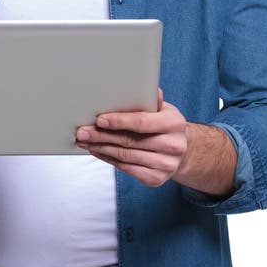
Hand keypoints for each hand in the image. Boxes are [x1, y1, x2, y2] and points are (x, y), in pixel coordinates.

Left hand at [76, 90, 237, 193]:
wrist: (183, 152)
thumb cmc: (166, 126)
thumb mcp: (164, 109)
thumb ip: (152, 100)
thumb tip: (144, 87)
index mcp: (174, 123)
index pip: (142, 122)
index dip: (119, 121)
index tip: (99, 120)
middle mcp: (172, 146)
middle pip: (130, 141)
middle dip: (102, 136)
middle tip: (83, 132)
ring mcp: (165, 164)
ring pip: (125, 156)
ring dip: (101, 148)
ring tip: (85, 141)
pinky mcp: (155, 179)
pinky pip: (126, 169)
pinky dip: (109, 160)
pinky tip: (98, 151)